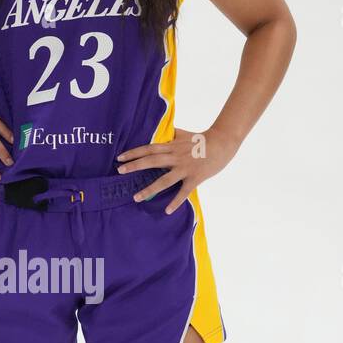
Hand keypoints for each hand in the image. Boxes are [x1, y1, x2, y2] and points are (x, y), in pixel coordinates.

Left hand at [116, 125, 238, 212]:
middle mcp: (176, 157)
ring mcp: (185, 168)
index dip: (134, 152)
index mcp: (172, 146)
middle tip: (120, 172)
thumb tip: (160, 131)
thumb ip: (171, 134)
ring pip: (164, 180)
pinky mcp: (195, 178)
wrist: (222, 143)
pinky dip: (175, 202)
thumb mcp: (183, 134)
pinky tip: (167, 211)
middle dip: (135, 166)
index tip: (119, 157)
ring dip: (149, 189)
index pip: (149, 148)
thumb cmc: (202, 139)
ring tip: (136, 198)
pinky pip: (183, 192)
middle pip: (152, 161)